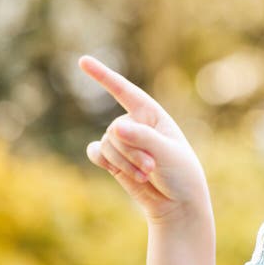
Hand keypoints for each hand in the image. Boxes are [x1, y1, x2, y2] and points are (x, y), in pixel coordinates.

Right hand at [79, 54, 211, 226]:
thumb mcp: (168, 153)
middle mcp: (134, 124)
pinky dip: (103, 161)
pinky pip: (96, 153)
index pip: (124, 91)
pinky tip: (112, 168)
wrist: (177, 203)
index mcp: (151, 113)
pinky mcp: (114, 161)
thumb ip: (143, 139)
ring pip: (107, 145)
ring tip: (146, 174)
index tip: (82, 60)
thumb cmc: (181, 172)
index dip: (103, 76)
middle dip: (131, 152)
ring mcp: (123, 142)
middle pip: (116, 130)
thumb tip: (115, 128)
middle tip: (152, 168)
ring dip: (123, 163)